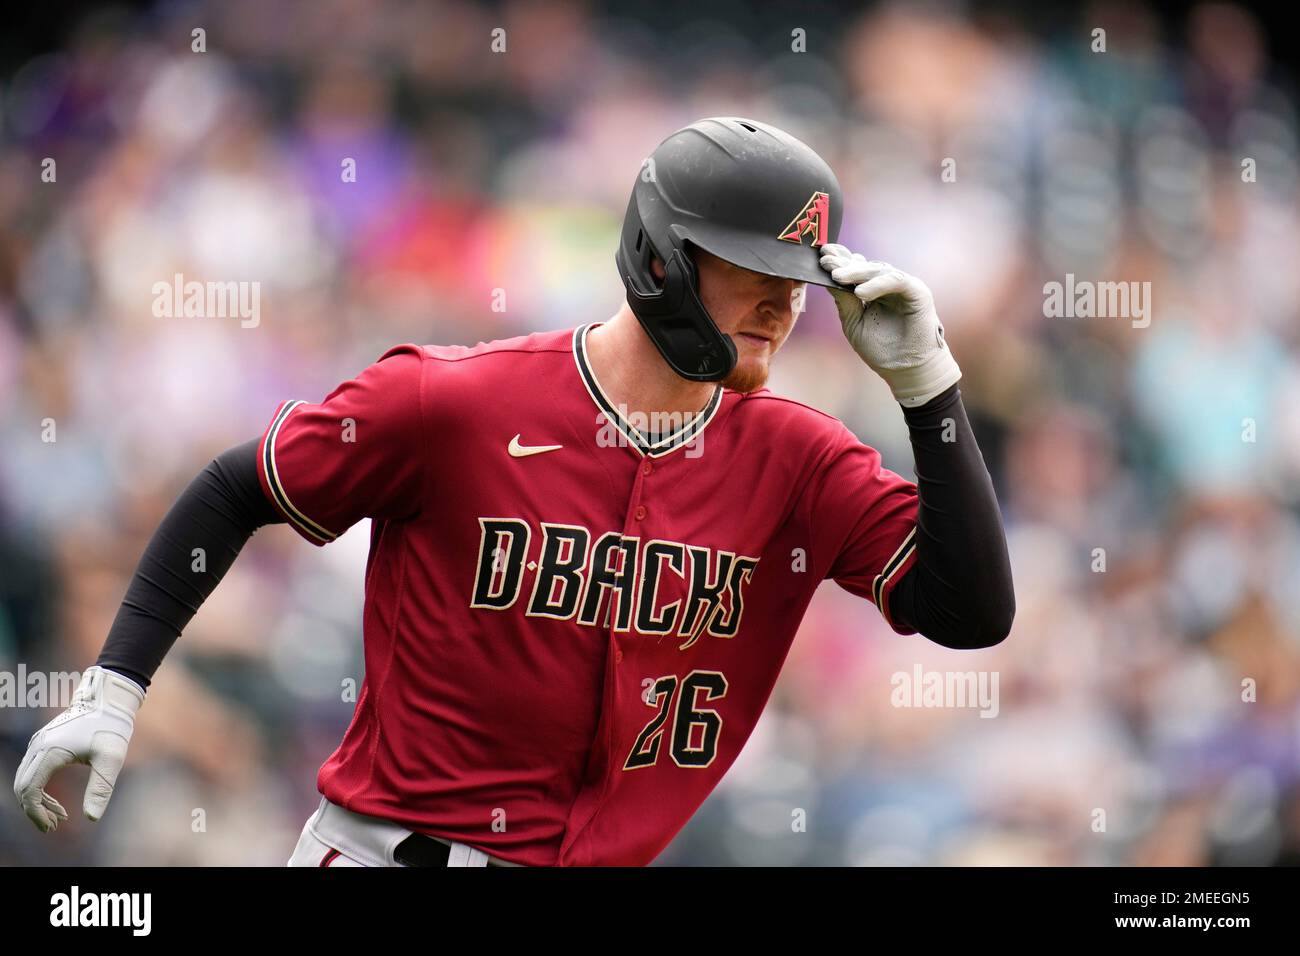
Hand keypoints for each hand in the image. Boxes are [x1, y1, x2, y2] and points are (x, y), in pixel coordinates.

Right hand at [13, 666, 144, 831]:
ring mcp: (38, 743)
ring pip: (26, 779)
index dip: (36, 812)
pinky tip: (57, 803)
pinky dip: (40, 789)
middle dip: (35, 810)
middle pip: (23, 787)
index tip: (51, 827)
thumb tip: (91, 818)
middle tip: (54, 826)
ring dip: (38, 801)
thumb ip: (101, 788)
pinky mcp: (43, 743)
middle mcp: (38, 746)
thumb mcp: (112, 759)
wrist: (108, 699)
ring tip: (60, 817)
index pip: (29, 790)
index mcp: (50, 751)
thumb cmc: (112, 727)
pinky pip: (32, 771)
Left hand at [819, 243, 960, 406]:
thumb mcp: (854, 323)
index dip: (840, 261)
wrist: (906, 371)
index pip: (855, 270)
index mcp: (873, 290)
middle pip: (865, 267)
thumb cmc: (882, 350)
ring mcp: (903, 286)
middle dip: (844, 263)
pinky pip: (896, 281)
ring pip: (878, 271)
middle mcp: (888, 285)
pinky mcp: (917, 291)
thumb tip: (829, 280)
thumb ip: (845, 302)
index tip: (822, 257)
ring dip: (857, 272)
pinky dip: (878, 284)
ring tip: (837, 277)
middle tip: (826, 262)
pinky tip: (861, 292)